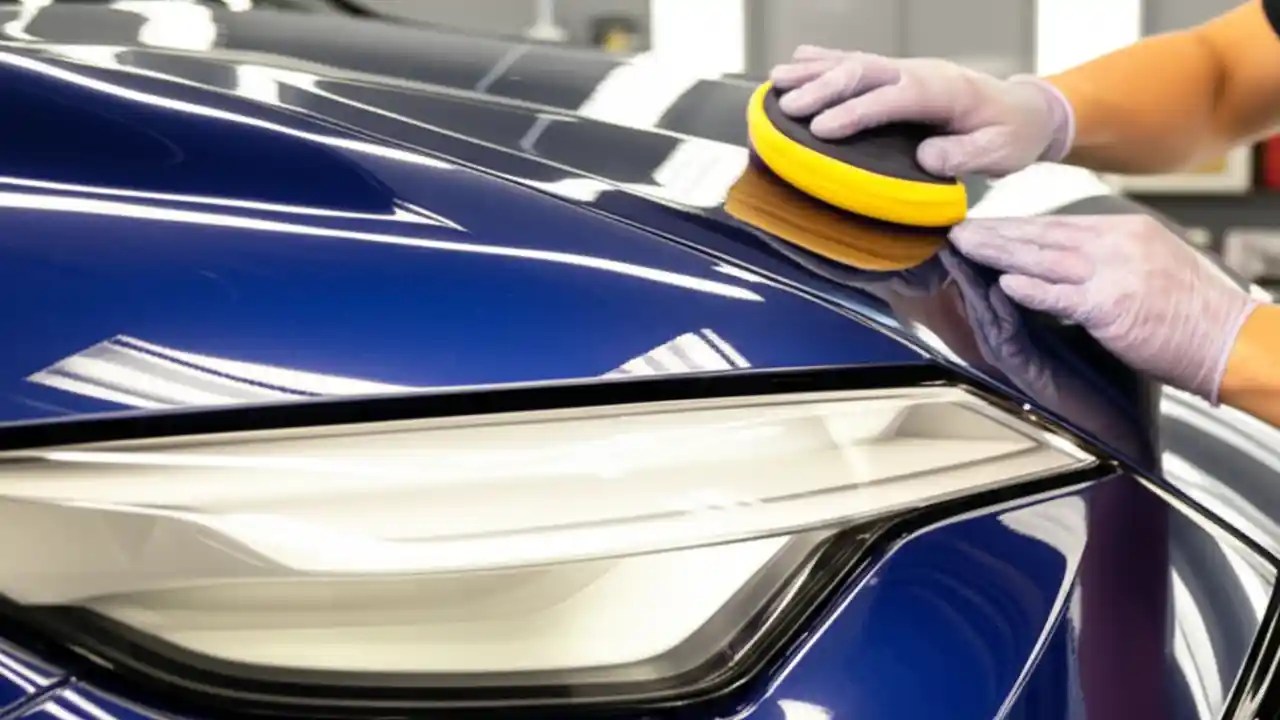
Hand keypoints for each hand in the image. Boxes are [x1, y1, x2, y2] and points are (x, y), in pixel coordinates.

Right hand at [769, 45, 1073, 176]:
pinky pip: (857, 63)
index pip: (893, 98)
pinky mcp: (898, 75)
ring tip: (775, 80)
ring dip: (813, 71)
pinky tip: (796, 62)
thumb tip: (927, 157)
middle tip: (786, 107)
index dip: (855, 112)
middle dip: (823, 88)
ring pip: (854, 63)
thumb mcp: (1000, 152)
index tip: (820, 130)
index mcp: (944, 91)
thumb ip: (965, 154)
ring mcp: (907, 70)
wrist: (1024, 110)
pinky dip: (824, 61)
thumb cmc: (1011, 134)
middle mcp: (920, 72)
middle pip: (865, 72)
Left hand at [950, 215, 1260, 401]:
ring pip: (1043, 258)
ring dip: (999, 252)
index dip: (1016, 227)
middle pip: (1043, 235)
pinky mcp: (1111, 306)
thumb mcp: (1148, 263)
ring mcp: (1113, 273)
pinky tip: (1004, 283)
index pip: (1058, 225)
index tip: (986, 226)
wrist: (1226, 338)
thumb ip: (1104, 258)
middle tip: (959, 230)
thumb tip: (1060, 262)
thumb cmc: (1189, 311)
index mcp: (1124, 231)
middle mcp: (1116, 244)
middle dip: (996, 233)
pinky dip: (1031, 289)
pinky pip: (1061, 295)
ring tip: (966, 247)